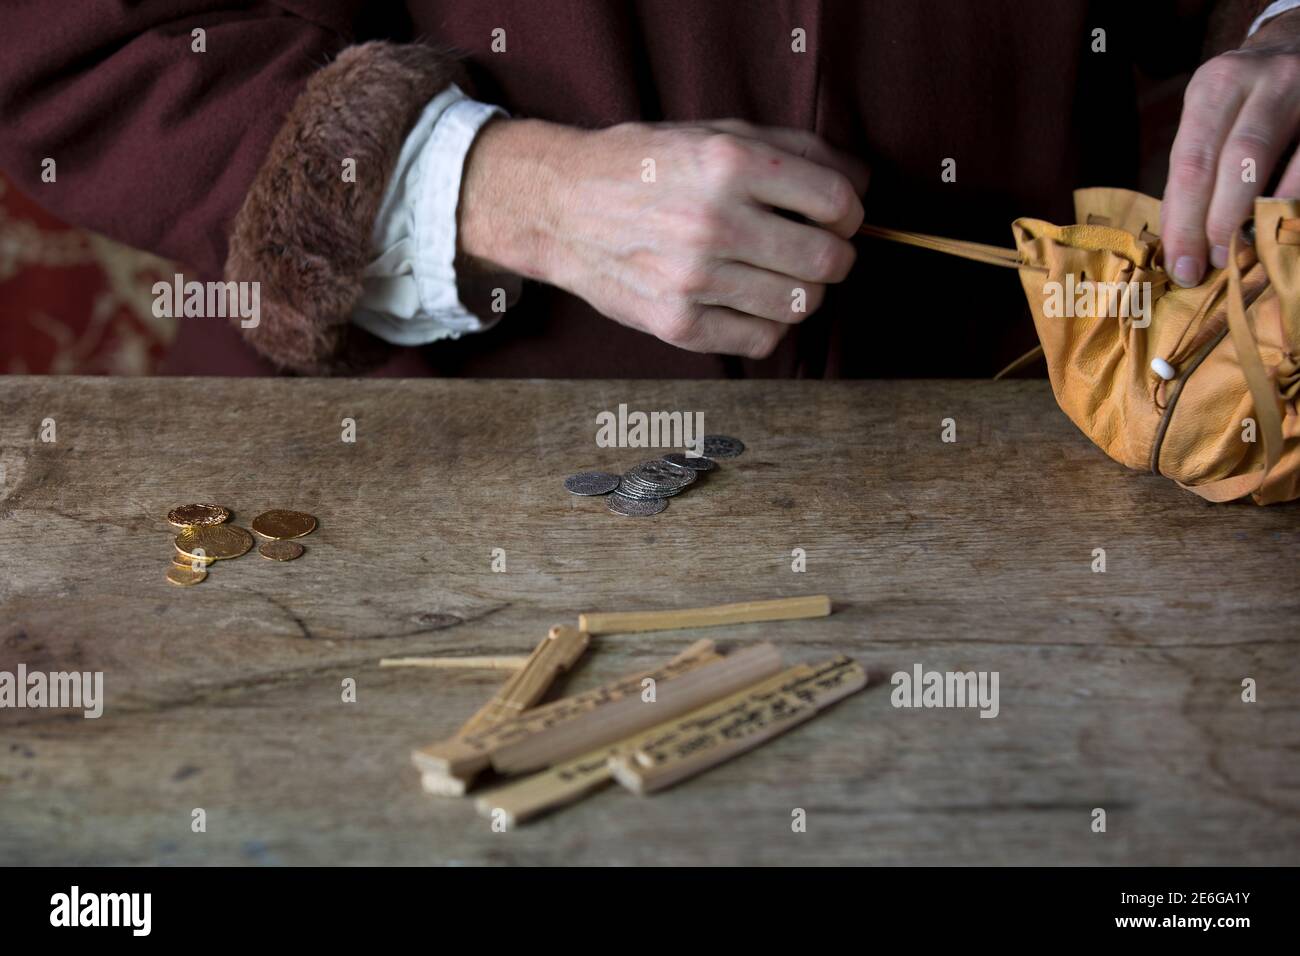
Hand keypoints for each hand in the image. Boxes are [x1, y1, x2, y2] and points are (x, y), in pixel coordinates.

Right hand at [458, 118, 867, 357]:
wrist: (562, 206)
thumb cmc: (648, 166)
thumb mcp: (717, 132)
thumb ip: (795, 150)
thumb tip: (862, 184)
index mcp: (729, 163)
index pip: (837, 203)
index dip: (850, 213)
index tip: (837, 217)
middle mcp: (714, 221)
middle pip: (827, 262)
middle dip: (836, 257)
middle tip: (817, 250)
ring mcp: (694, 279)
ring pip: (801, 306)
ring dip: (804, 292)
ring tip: (780, 275)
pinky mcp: (677, 324)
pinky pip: (761, 340)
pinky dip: (768, 324)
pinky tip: (749, 301)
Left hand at [1161, 10, 1299, 286]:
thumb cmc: (1243, 100)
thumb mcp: (1209, 119)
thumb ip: (1192, 173)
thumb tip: (1178, 245)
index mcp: (1216, 86)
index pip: (1192, 163)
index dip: (1184, 222)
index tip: (1180, 267)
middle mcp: (1264, 81)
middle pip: (1237, 163)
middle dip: (1221, 223)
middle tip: (1213, 264)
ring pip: (1287, 165)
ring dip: (1263, 218)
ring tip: (1246, 253)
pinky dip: (1295, 201)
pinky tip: (1282, 228)